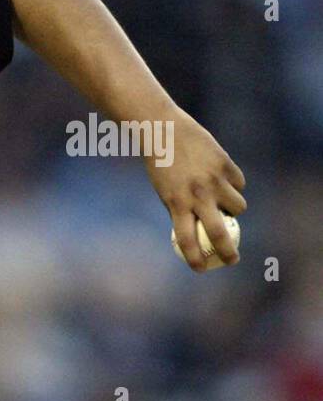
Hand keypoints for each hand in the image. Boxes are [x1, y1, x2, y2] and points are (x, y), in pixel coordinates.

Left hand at [147, 111, 246, 271]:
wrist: (164, 132)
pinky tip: (223, 177)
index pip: (186, 239)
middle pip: (219, 232)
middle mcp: (197, 194)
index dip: (194, 258)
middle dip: (228, 251)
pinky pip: (239, 183)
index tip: (201, 269)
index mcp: (176, 203)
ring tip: (223, 200)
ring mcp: (214, 179)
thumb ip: (181, 210)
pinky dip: (234, 185)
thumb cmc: (162, 165)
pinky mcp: (226, 164)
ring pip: (238, 205)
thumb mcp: (165, 191)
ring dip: (234, 208)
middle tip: (232, 259)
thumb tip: (197, 233)